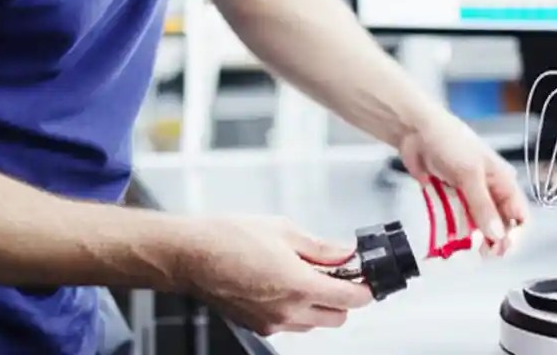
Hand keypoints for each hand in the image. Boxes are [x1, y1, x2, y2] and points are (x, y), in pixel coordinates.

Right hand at [181, 215, 372, 336]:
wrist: (189, 255)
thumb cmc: (228, 238)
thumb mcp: (284, 231)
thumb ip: (321, 247)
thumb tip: (345, 253)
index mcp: (300, 286)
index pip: (352, 299)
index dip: (365, 289)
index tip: (366, 278)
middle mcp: (288, 311)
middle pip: (337, 317)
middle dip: (344, 298)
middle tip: (338, 273)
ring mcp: (271, 322)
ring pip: (314, 323)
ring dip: (320, 305)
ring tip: (306, 274)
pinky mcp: (257, 325)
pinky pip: (290, 324)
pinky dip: (297, 309)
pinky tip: (285, 283)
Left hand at [397, 115, 528, 256]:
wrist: (416, 132)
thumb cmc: (450, 142)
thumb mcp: (470, 173)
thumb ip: (483, 205)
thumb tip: (497, 234)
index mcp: (502, 181)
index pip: (518, 214)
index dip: (515, 233)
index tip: (502, 248)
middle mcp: (489, 192)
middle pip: (500, 224)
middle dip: (495, 240)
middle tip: (486, 254)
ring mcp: (469, 197)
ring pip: (479, 227)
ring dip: (474, 240)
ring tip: (469, 250)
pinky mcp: (451, 201)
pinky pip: (458, 223)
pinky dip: (457, 234)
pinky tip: (453, 243)